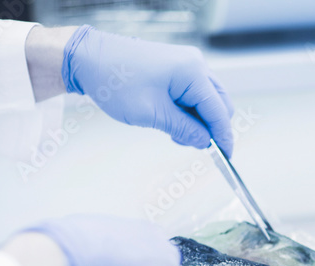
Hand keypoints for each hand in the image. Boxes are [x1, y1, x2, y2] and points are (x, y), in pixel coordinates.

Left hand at [61, 26, 234, 154]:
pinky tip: (171, 119)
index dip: (224, 136)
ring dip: (198, 121)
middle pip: (219, 104)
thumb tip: (206, 142)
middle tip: (191, 145)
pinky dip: (189, 111)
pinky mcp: (178, 68)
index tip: (226, 157)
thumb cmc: (115, 81)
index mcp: (193, 72)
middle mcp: (196, 64)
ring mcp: (187, 64)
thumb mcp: (152, 114)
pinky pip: (194, 94)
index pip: (219, 110)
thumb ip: (184, 130)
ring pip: (208, 100)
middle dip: (210, 128)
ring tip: (174, 132)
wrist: (88, 59)